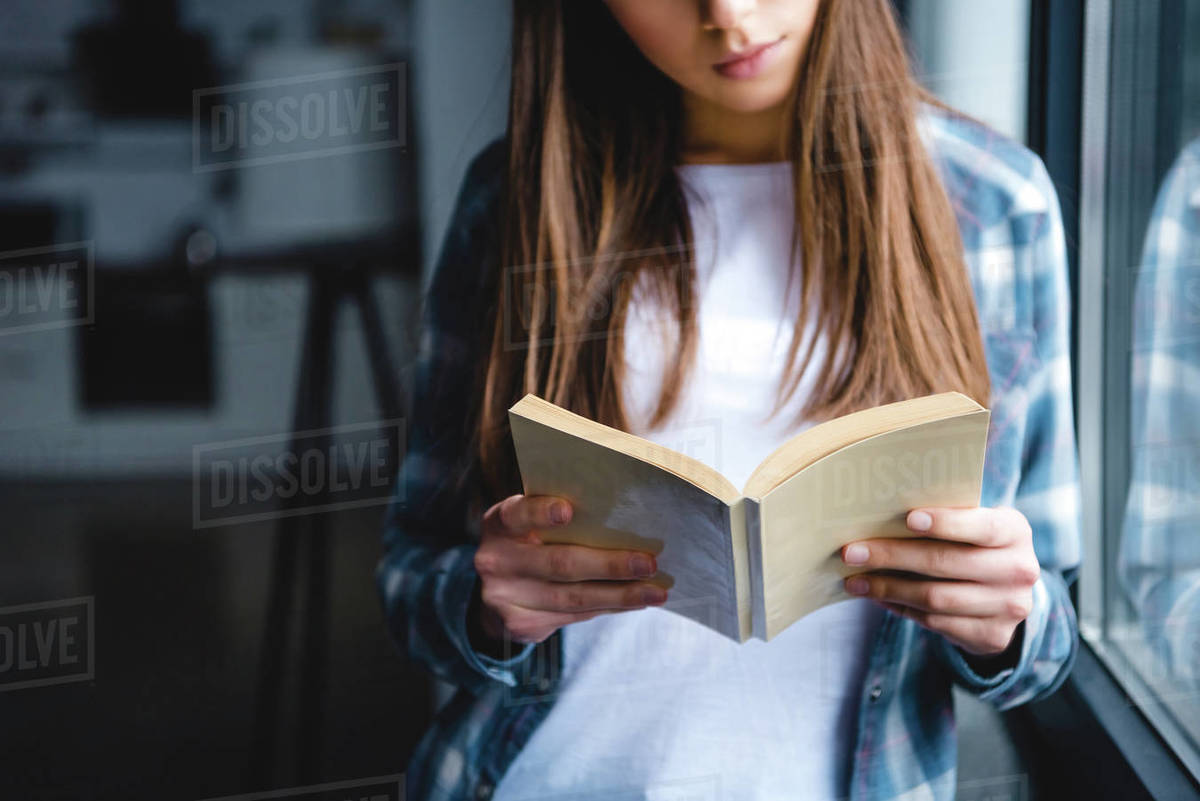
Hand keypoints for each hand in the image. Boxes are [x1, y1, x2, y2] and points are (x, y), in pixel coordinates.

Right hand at [471, 494, 667, 649]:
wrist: (495, 589)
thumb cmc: (530, 540)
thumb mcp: (531, 521)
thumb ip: (560, 517)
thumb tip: (627, 523)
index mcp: (500, 523)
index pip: (519, 514)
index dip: (542, 513)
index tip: (568, 511)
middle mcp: (496, 560)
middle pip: (559, 564)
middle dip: (610, 565)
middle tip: (649, 564)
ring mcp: (505, 597)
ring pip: (573, 598)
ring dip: (621, 595)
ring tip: (655, 593)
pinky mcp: (521, 624)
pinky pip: (574, 616)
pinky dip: (609, 607)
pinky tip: (634, 602)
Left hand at [840, 506, 1039, 656]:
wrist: (1007, 593)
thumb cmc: (975, 544)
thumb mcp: (975, 523)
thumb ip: (944, 517)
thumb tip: (878, 516)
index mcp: (1014, 531)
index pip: (981, 526)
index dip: (946, 523)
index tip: (908, 518)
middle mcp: (1019, 570)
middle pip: (944, 563)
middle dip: (892, 556)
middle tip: (851, 552)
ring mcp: (1009, 607)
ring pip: (935, 598)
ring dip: (888, 589)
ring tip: (855, 580)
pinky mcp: (991, 636)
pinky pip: (935, 623)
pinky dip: (901, 608)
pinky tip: (878, 597)